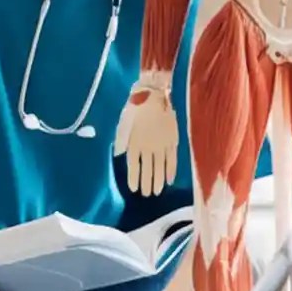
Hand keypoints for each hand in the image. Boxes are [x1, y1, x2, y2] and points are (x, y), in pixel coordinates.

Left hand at [114, 81, 178, 196]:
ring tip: (157, 192)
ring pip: (160, 167)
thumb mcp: (123, 123)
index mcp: (134, 142)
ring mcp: (161, 144)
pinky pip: (172, 159)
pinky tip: (170, 180)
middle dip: (147, 183)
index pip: (133, 165)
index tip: (134, 189)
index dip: (134, 178)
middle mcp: (148, 146)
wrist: (154, 95)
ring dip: (159, 181)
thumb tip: (119, 155)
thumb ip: (121, 141)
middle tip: (147, 195)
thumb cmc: (135, 108)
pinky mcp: (172, 140)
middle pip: (148, 169)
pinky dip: (171, 171)